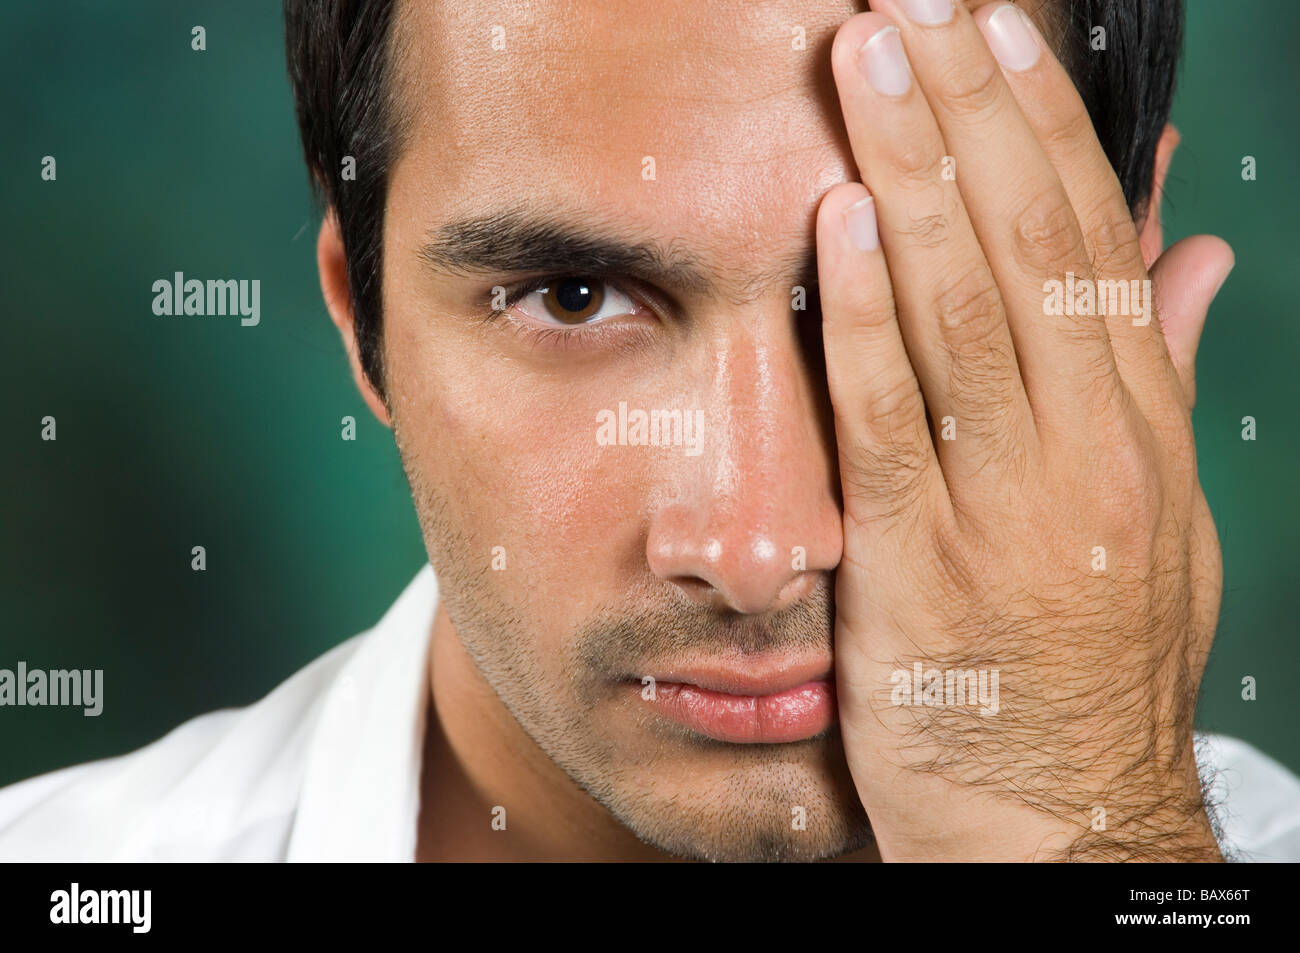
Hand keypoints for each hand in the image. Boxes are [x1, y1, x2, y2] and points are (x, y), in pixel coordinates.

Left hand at [816, 0, 1230, 860]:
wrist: (1060, 817)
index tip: (1001, 39)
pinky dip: (867, 310)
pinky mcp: (924, 560)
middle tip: (921, 9)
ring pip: (961, 305)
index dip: (1044, 128)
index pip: (1093, 242)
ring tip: (871, 64)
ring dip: (910, 172)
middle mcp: (1087, 447)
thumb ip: (1161, 379)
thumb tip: (1188, 260)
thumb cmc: (1091, 666)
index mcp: (1138, 427)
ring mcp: (1009, 502)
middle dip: (969, 113)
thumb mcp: (1156, 519)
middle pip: (1028, 245)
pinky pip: (894, 414)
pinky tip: (843, 219)